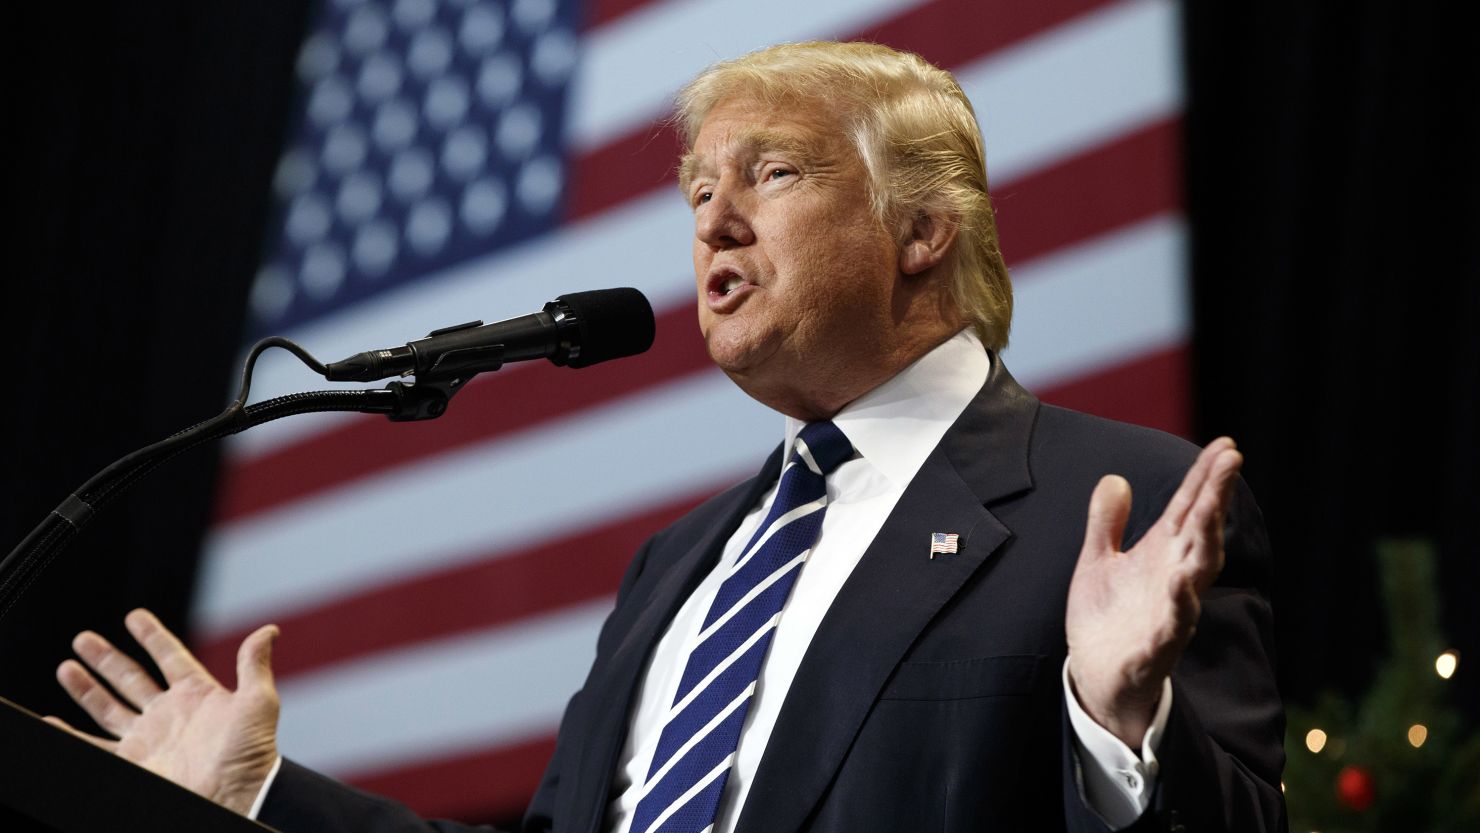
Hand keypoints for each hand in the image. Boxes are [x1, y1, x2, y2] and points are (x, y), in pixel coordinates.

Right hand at [47, 608, 281, 815]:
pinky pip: (94, 747)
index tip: (135, 616)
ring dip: (86, 689)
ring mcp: (148, 738)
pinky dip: (70, 735)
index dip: (152, 636)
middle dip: (106, 659)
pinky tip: (53, 721)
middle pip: (130, 679)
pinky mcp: (133, 762)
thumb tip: (269, 629)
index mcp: (197, 693)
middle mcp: (168, 713)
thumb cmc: (252, 753)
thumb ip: (254, 665)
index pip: (170, 657)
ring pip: (107, 709)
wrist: (235, 796)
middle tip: (82, 639)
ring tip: (66, 667)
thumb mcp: (258, 702)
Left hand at [1065, 437, 1242, 747]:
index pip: (1189, 509)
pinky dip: (1177, 609)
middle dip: (1214, 498)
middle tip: (1230, 460)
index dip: (1206, 478)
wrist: (1097, 676)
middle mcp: (1173, 578)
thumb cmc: (1107, 617)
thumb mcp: (1099, 561)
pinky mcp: (1154, 648)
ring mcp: (1168, 613)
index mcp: (1161, 555)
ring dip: (1203, 546)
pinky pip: (1171, 628)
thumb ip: (1107, 523)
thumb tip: (1114, 478)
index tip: (1226, 446)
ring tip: (1208, 513)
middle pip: (1199, 533)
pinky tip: (1180, 587)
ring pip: (1194, 577)